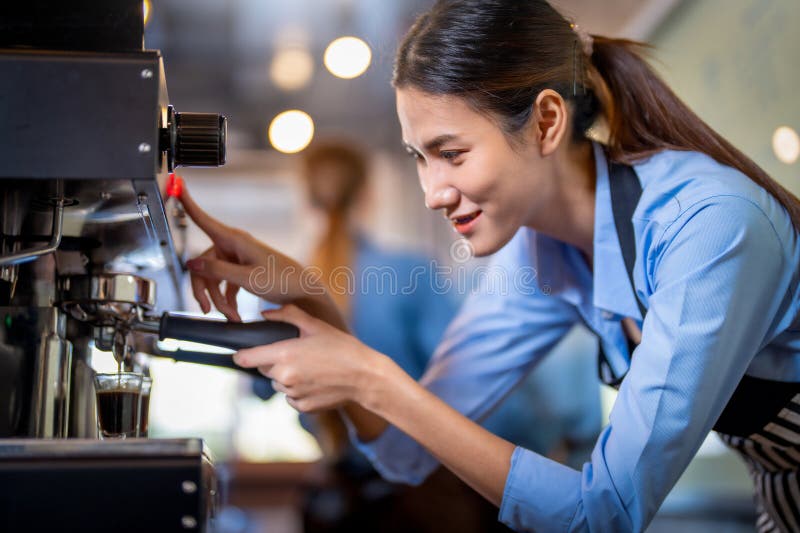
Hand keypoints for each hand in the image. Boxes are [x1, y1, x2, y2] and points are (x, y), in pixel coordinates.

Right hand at [179, 187, 313, 320]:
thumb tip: (191, 264)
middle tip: (207, 309)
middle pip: (202, 264)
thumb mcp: (247, 278)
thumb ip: (217, 271)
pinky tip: (233, 313)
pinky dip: (226, 300)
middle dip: (204, 289)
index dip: (187, 202)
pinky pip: (224, 284)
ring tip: (230, 315)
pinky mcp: (240, 270)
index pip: (204, 219)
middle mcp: (233, 246)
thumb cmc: (281, 280)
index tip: (176, 184)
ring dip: (217, 299)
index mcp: (234, 240)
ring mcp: (236, 258)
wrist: (301, 291)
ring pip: (212, 277)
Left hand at [233, 304, 386, 412]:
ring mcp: (294, 393)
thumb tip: (266, 313)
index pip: (248, 358)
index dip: (242, 355)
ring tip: (310, 368)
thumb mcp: (316, 325)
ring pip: (278, 384)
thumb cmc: (343, 348)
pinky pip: (291, 398)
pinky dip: (298, 391)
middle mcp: (285, 376)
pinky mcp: (303, 406)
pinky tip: (315, 382)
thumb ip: (288, 315)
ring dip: (286, 377)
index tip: (240, 353)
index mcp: (285, 354)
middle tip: (296, 354)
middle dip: (274, 362)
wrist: (365, 376)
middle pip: (264, 369)